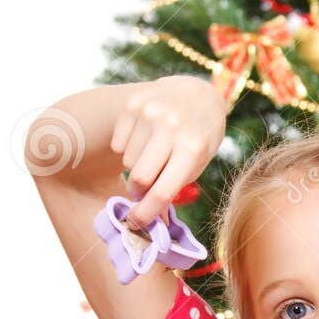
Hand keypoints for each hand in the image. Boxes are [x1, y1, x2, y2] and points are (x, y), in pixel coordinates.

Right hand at [110, 76, 227, 229]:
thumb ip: (173, 190)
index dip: (147, 213)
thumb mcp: (197, 164)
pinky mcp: (133, 104)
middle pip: (139, 178)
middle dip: (139, 190)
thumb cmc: (199, 138)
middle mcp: (171, 127)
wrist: (197, 95)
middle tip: (145, 188)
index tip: (135, 223)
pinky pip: (119, 144)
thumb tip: (152, 223)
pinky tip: (146, 136)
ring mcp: (150, 112)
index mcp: (192, 147)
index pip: (163, 191)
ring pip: (128, 161)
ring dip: (138, 165)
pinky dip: (129, 147)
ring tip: (154, 152)